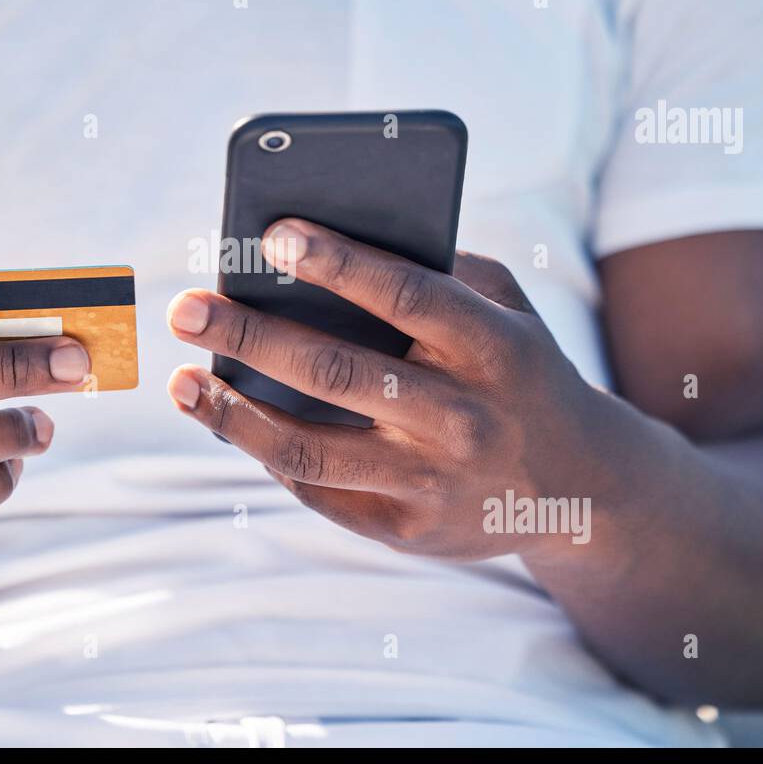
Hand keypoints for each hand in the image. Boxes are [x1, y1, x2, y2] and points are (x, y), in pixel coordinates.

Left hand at [166, 219, 614, 558]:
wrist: (582, 488)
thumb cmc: (522, 371)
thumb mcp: (510, 310)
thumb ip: (442, 271)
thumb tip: (330, 243)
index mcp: (494, 348)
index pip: (407, 295)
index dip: (337, 262)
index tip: (271, 233)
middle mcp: (464, 417)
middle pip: (337, 372)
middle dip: (250, 334)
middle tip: (184, 306)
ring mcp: (435, 482)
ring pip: (311, 449)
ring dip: (233, 414)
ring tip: (180, 381)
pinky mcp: (410, 530)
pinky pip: (321, 491)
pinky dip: (267, 454)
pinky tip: (230, 420)